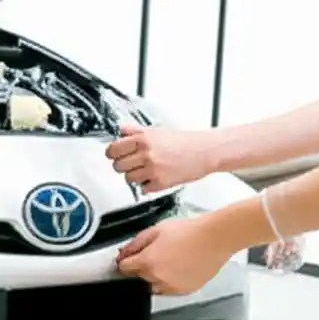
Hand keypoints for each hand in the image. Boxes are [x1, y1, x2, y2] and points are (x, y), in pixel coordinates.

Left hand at [105, 125, 219, 192]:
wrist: (205, 151)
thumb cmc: (183, 141)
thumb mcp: (156, 130)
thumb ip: (135, 131)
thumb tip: (120, 131)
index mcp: (142, 139)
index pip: (112, 150)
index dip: (112, 154)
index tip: (115, 155)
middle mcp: (145, 154)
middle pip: (117, 166)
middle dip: (124, 166)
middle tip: (133, 163)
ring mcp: (152, 170)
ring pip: (128, 179)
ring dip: (135, 176)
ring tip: (146, 170)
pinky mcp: (160, 183)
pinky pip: (143, 188)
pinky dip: (148, 185)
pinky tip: (156, 177)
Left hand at [117, 217, 233, 294]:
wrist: (214, 239)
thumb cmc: (188, 232)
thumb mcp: (154, 231)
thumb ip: (134, 244)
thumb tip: (122, 254)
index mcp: (147, 263)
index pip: (124, 269)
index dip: (125, 262)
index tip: (128, 258)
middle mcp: (157, 278)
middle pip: (138, 278)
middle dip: (141, 268)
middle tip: (155, 254)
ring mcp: (172, 287)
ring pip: (153, 286)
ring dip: (154, 277)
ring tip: (168, 260)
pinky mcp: (185, 292)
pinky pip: (169, 290)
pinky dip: (169, 282)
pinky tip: (178, 268)